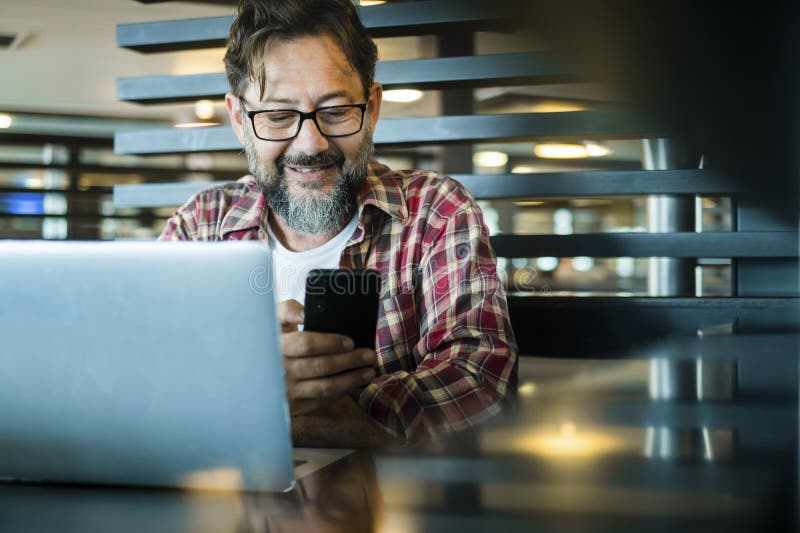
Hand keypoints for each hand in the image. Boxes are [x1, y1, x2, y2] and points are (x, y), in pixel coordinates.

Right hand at [277, 300, 376, 415]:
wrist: (255, 375)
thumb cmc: (273, 341)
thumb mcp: (273, 322)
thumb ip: (288, 310)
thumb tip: (305, 313)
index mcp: (276, 347)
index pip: (306, 344)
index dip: (331, 343)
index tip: (350, 341)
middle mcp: (281, 371)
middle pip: (321, 366)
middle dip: (350, 361)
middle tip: (369, 355)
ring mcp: (287, 391)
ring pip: (326, 387)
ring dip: (351, 379)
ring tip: (369, 371)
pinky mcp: (294, 406)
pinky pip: (323, 400)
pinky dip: (342, 392)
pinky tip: (354, 383)